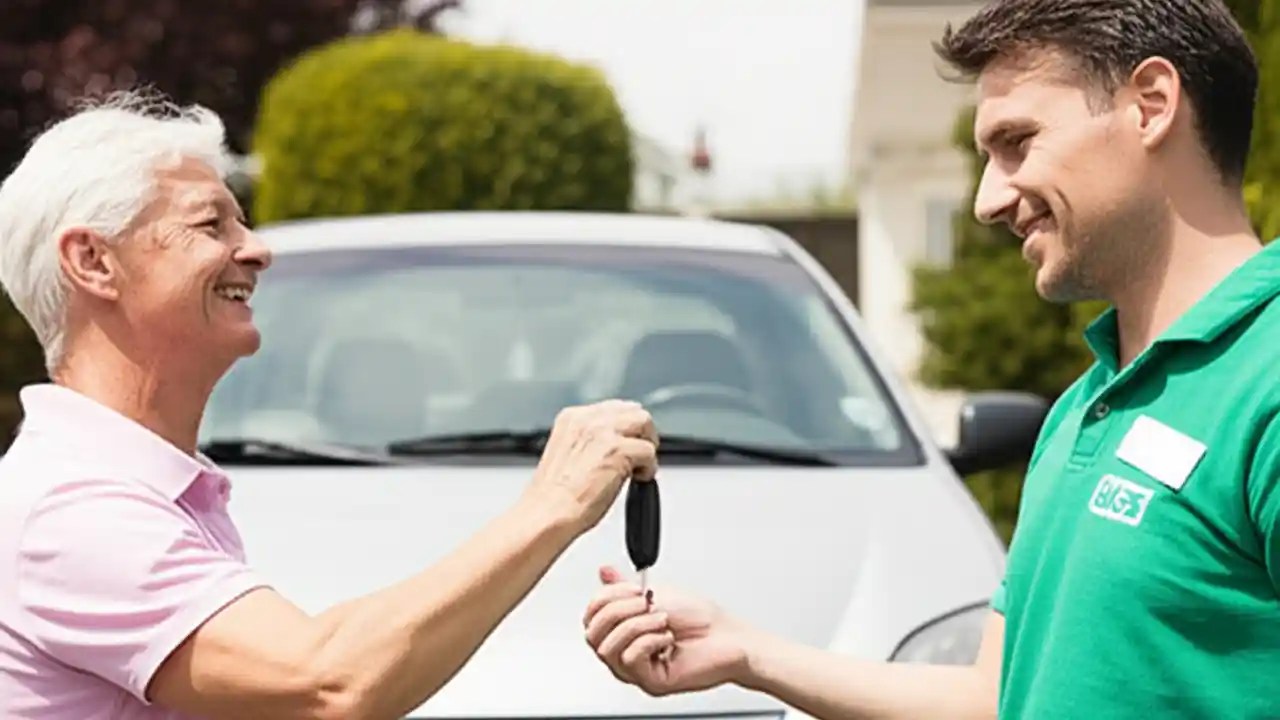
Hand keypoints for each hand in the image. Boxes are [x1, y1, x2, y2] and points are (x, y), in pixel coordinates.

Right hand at [526, 400, 657, 535]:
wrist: (548, 514)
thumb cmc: (555, 497)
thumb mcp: (567, 454)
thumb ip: (590, 441)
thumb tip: (616, 442)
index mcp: (572, 418)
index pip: (614, 407)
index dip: (627, 427)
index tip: (630, 443)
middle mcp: (587, 420)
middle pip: (633, 411)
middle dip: (641, 433)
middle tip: (639, 456)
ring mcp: (603, 432)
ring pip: (644, 423)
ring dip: (646, 446)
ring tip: (639, 467)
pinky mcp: (617, 450)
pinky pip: (649, 451)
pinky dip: (649, 469)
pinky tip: (637, 480)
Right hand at [583, 565, 749, 695]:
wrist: (731, 638)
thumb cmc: (704, 620)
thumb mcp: (658, 593)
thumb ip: (625, 586)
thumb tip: (604, 572)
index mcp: (624, 631)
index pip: (591, 619)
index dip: (603, 599)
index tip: (631, 587)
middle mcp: (627, 652)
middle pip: (592, 635)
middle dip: (618, 610)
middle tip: (645, 603)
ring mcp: (638, 670)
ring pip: (608, 648)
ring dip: (636, 625)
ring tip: (661, 620)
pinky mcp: (651, 682)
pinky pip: (631, 660)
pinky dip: (649, 641)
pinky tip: (667, 637)